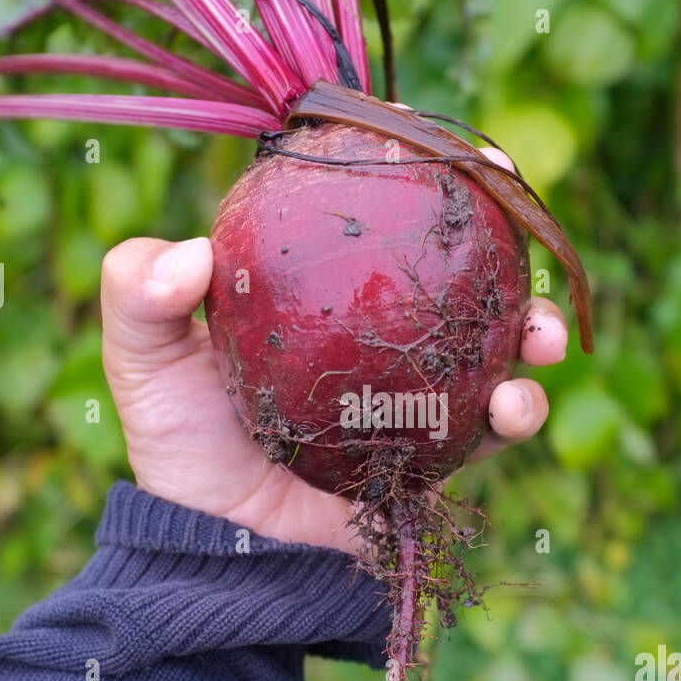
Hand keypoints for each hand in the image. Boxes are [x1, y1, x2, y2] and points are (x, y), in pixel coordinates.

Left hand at [101, 157, 567, 554]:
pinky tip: (516, 403)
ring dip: (534, 324)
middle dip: (501, 227)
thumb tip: (192, 255)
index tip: (419, 127)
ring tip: (540, 334)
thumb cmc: (183, 449)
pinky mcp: (441, 450)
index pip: (370, 208)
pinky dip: (520, 409)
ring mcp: (416, 387)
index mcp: (321, 289)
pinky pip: (495, 424)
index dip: (404, 162)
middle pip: (455, 264)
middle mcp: (378, 328)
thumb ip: (140, 294)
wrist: (225, 553)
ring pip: (495, 338)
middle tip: (513, 198)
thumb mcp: (145, 361)